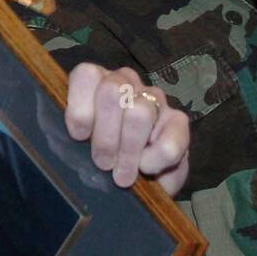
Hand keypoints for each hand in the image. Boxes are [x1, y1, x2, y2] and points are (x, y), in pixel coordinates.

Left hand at [65, 63, 189, 195]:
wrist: (144, 181)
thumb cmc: (106, 158)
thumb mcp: (83, 146)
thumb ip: (77, 137)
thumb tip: (76, 138)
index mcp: (97, 82)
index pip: (87, 74)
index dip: (81, 109)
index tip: (80, 138)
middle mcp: (127, 83)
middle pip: (112, 91)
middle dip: (105, 136)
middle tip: (103, 163)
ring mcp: (155, 99)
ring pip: (140, 112)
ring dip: (128, 150)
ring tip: (122, 176)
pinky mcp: (179, 122)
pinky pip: (167, 141)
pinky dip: (154, 160)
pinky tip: (146, 169)